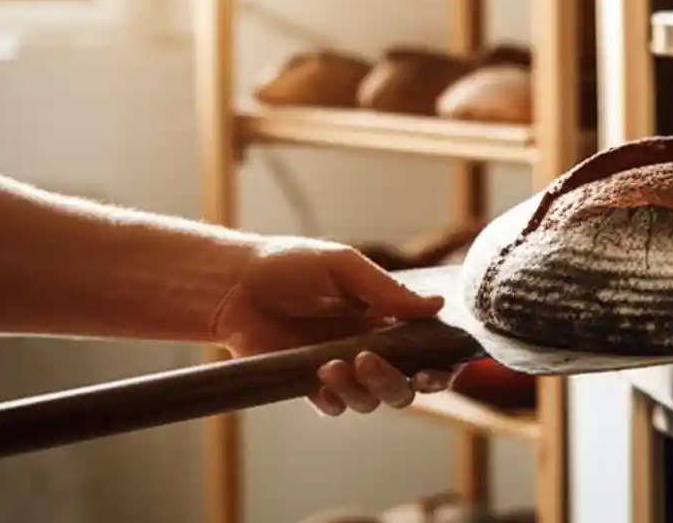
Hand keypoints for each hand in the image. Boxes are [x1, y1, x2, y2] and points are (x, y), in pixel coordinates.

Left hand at [214, 236, 458, 415]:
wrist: (232, 286)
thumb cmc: (289, 265)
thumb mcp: (342, 266)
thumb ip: (388, 291)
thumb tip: (437, 306)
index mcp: (386, 317)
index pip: (428, 350)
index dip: (440, 366)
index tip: (429, 369)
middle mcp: (371, 346)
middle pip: (405, 385)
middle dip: (395, 382)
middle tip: (368, 361)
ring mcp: (342, 368)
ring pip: (372, 400)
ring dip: (359, 388)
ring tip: (329, 365)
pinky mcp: (311, 384)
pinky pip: (336, 407)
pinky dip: (334, 399)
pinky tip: (319, 378)